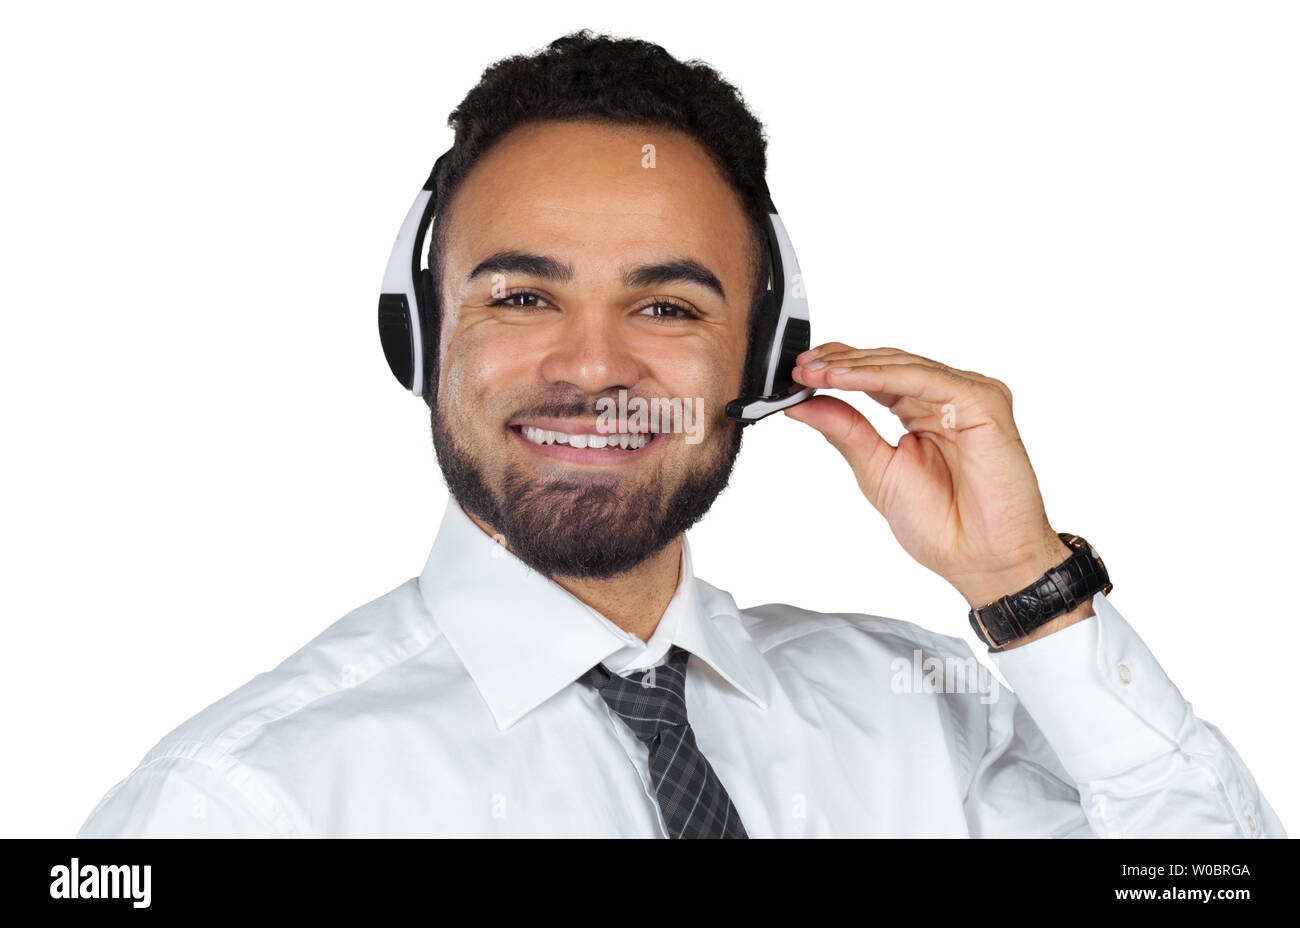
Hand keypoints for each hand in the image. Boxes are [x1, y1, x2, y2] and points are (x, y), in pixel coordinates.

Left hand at [785, 343, 1077, 616]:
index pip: (877, 376)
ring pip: (904, 367)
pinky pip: (926, 380)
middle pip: (889, 364)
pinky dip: (883, 377)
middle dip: (840, 363)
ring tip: (816, 371)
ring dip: (855, 367)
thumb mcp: (876, 471)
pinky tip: (846, 379)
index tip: (797, 370)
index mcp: (923, 412)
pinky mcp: (984, 402)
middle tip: (800, 366)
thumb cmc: (941, 526)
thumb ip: (845, 431)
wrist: (980, 559)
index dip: (838, 368)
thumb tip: (803, 403)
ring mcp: (969, 396)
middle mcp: (947, 398)